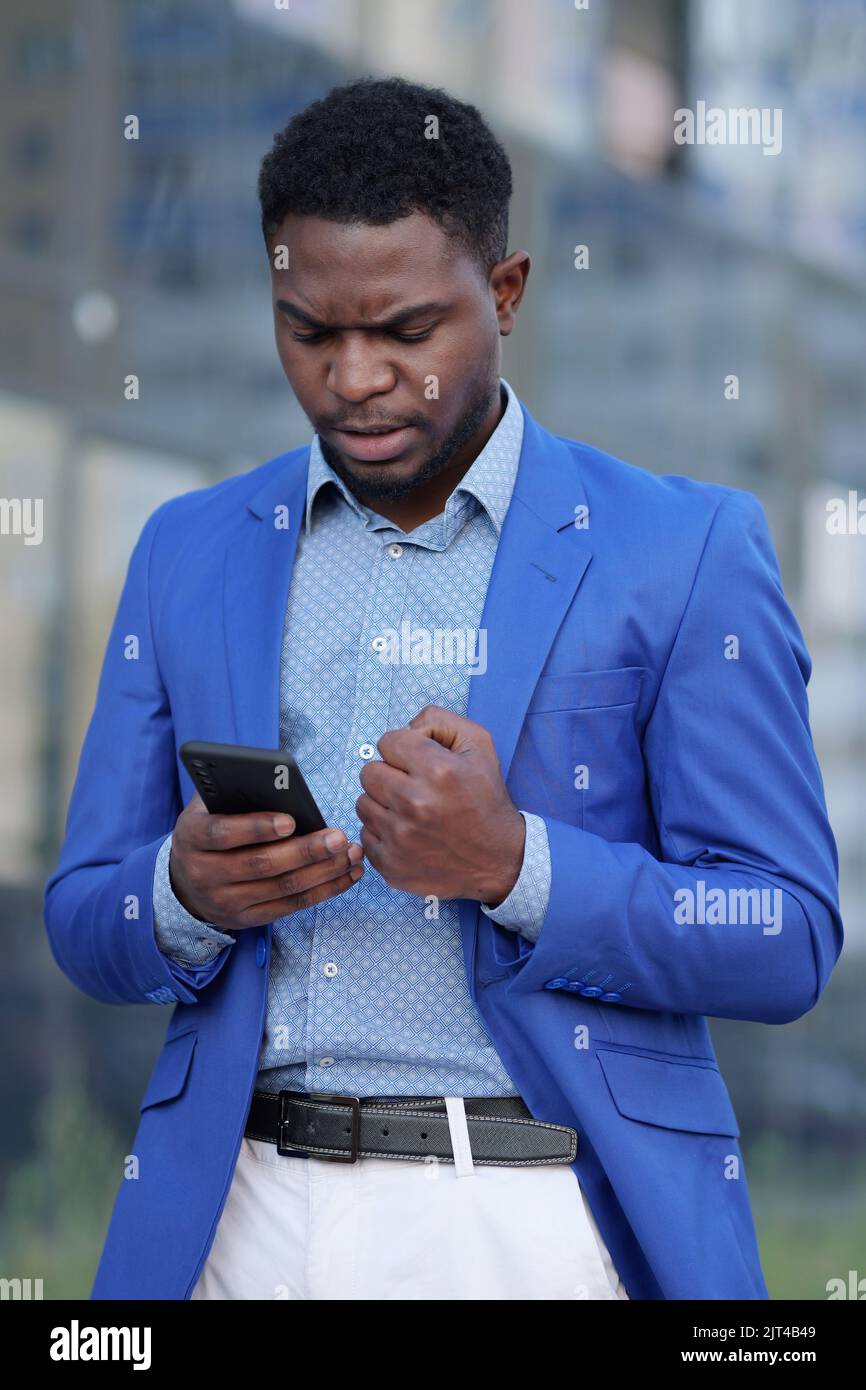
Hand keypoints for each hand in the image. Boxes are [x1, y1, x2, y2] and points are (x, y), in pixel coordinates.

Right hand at [168, 793, 363, 928]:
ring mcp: (226, 901)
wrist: (184, 884)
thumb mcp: (207, 808)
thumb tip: (276, 781)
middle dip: (305, 851)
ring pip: (282, 887)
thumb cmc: (208, 831)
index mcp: (192, 838)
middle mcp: (205, 873)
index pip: (223, 834)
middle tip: (338, 837)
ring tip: (351, 854)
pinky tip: (347, 874)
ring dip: (323, 872)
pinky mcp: (247, 919)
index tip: (290, 820)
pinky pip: (291, 905)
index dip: (257, 827)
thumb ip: (233, 793)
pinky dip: (324, 890)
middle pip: (261, 865)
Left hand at [355, 705, 524, 903]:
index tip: (417, 762)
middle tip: (411, 785)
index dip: (402, 748)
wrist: (498, 858)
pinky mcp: (391, 864)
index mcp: (438, 771)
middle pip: (369, 772)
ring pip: (363, 802)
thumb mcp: (479, 744)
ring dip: (383, 803)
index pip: (388, 742)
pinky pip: (365, 835)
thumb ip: (439, 721)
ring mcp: (400, 838)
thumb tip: (405, 728)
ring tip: (409, 810)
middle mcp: (416, 804)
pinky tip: (407, 832)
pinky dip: (382, 832)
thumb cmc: (486, 798)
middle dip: (388, 774)